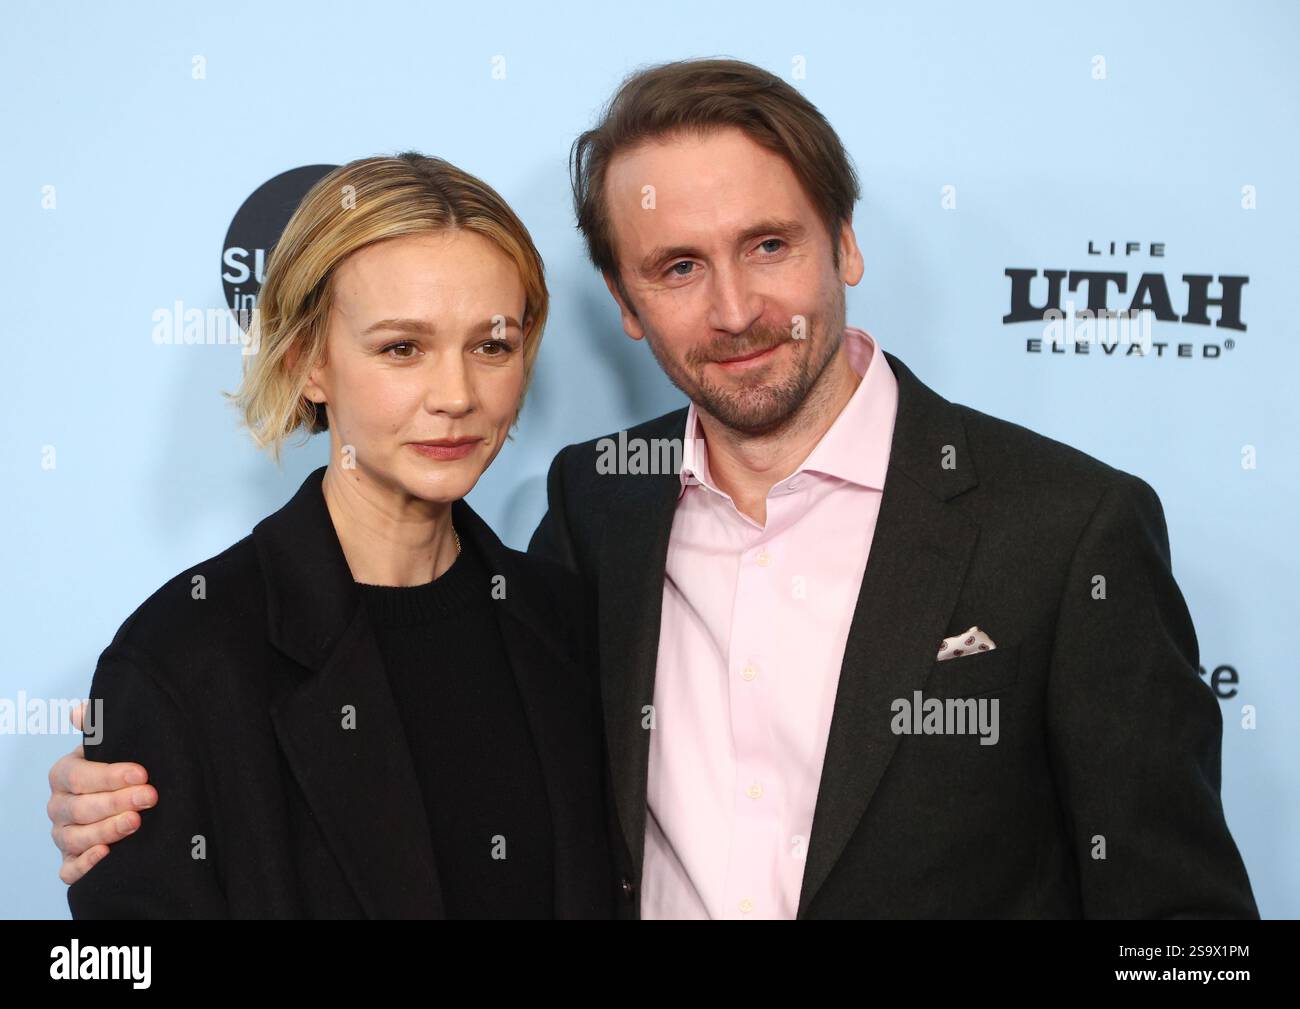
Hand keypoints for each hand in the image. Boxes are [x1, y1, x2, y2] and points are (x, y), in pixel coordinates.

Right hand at [48, 701, 156, 883]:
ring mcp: (63, 835)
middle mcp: (59, 807)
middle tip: (149, 797)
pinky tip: (106, 854)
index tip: (142, 774)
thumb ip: (98, 727)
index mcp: (64, 775)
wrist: (127, 797)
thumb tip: (79, 711)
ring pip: (76, 838)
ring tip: (136, 822)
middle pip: (81, 808)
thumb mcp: (112, 745)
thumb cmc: (118, 769)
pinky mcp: (71, 860)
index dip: (110, 775)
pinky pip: (69, 870)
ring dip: (106, 831)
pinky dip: (84, 865)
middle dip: (117, 802)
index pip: (79, 776)